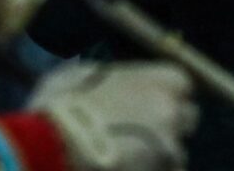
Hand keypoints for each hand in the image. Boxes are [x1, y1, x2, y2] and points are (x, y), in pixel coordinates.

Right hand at [27, 61, 197, 170]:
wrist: (47, 149)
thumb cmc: (61, 107)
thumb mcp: (80, 75)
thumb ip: (109, 76)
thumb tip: (106, 78)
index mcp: (163, 81)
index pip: (182, 86)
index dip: (165, 95)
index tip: (147, 104)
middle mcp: (173, 113)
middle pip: (186, 120)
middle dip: (168, 127)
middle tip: (137, 134)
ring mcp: (170, 150)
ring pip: (174, 156)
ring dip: (155, 158)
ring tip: (122, 159)